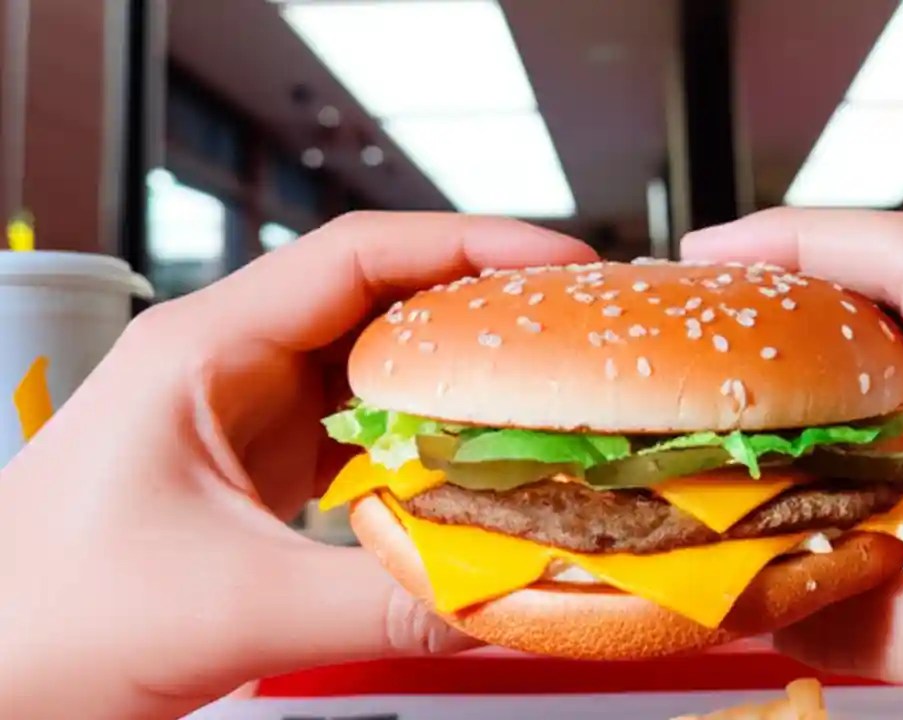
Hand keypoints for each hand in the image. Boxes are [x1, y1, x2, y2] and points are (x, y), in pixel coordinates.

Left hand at [0, 213, 596, 718]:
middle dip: (478, 306)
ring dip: (453, 375)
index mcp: (203, 350)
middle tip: (570, 328)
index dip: (468, 245)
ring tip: (537, 390)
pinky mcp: (254, 462)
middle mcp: (225, 364)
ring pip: (372, 362)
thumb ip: (385, 606)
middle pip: (378, 298)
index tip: (558, 265)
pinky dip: (423, 436)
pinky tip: (467, 463)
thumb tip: (514, 600)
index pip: (357, 254)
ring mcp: (239, 411)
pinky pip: (359, 424)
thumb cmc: (44, 623)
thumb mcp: (233, 610)